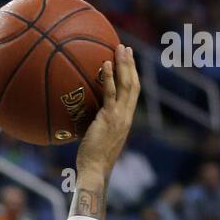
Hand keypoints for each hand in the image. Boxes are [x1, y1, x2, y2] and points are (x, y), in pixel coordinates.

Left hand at [75, 43, 140, 185]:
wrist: (94, 171)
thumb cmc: (92, 160)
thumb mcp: (98, 139)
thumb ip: (97, 126)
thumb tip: (85, 118)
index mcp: (125, 121)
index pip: (133, 95)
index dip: (132, 76)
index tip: (129, 62)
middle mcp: (126, 117)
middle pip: (134, 85)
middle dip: (131, 65)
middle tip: (127, 48)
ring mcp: (120, 117)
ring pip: (126, 85)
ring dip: (124, 64)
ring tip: (119, 48)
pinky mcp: (109, 118)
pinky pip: (110, 94)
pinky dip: (109, 77)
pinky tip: (105, 63)